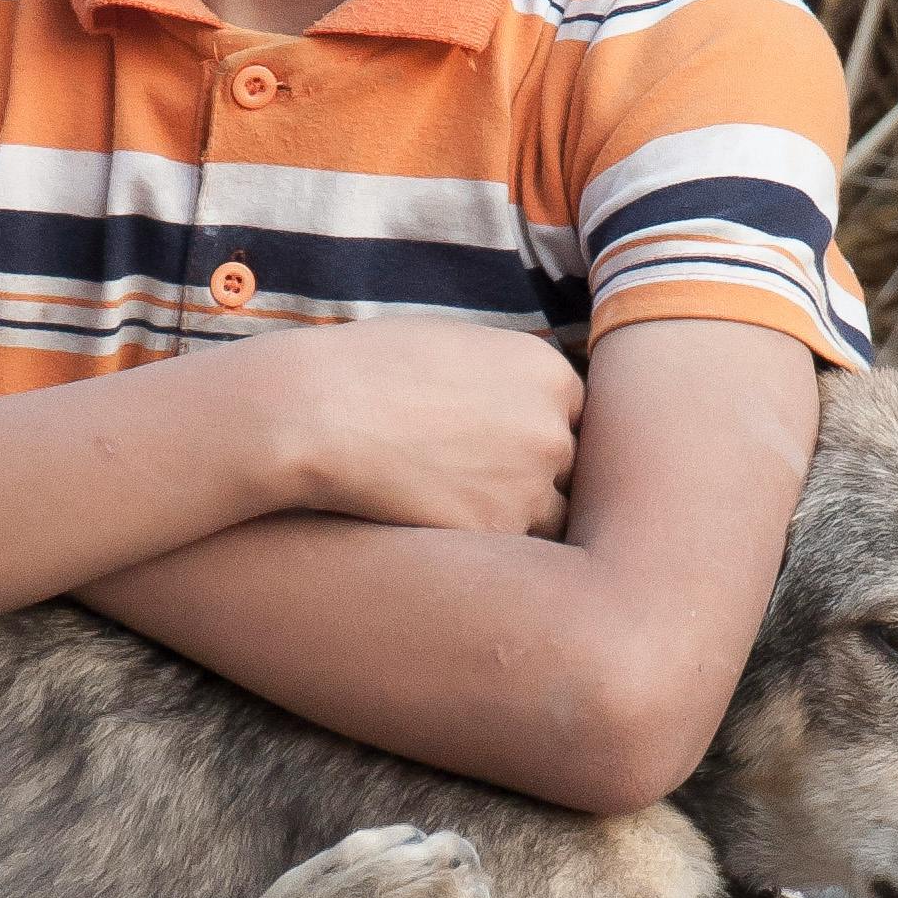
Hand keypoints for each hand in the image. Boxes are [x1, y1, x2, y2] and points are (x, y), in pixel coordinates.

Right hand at [252, 317, 583, 536]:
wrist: (317, 412)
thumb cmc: (369, 367)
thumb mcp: (453, 343)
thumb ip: (502, 372)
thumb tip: (517, 397)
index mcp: (548, 374)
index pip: (580, 418)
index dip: (545, 433)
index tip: (512, 443)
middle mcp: (552, 433)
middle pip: (570, 472)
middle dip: (537, 479)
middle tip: (486, 480)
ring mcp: (528, 491)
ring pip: (548, 521)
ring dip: (515, 519)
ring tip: (458, 505)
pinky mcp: (492, 538)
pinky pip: (505, 554)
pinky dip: (481, 550)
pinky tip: (436, 525)